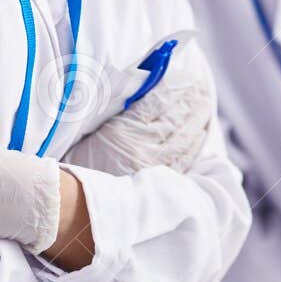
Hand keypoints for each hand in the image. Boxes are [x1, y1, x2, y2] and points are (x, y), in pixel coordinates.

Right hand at [68, 44, 215, 176]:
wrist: (76, 205)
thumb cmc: (78, 162)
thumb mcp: (92, 130)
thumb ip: (119, 109)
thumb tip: (145, 85)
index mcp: (121, 132)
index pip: (156, 101)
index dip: (173, 86)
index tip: (183, 76)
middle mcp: (140, 149)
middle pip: (174, 118)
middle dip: (190, 100)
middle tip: (199, 87)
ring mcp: (152, 168)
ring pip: (183, 138)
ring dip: (197, 119)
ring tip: (205, 104)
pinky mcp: (158, 183)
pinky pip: (184, 159)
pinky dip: (195, 144)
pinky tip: (200, 133)